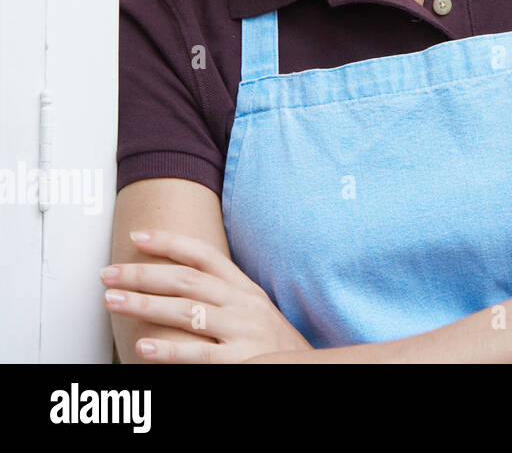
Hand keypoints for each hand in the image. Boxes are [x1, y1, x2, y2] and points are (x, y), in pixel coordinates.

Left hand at [102, 229, 313, 362]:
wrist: (309, 368)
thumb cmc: (270, 340)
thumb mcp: (252, 306)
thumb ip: (220, 291)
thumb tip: (173, 278)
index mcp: (243, 288)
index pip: (204, 255)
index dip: (169, 242)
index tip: (136, 236)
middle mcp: (242, 305)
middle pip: (187, 280)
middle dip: (143, 274)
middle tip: (109, 273)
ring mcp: (241, 332)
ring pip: (187, 313)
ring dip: (145, 304)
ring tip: (113, 300)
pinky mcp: (240, 361)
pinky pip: (198, 354)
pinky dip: (168, 350)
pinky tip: (142, 346)